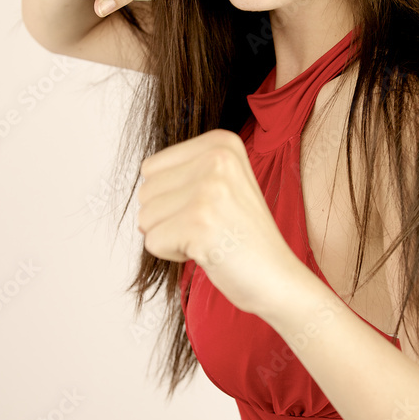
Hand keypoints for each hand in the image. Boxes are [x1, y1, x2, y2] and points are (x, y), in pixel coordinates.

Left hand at [137, 129, 300, 316]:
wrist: (277, 277)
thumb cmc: (242, 236)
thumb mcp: (222, 183)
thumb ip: (184, 172)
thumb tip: (141, 185)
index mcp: (222, 142)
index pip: (151, 168)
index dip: (170, 197)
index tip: (208, 208)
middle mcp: (217, 158)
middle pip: (145, 191)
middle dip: (167, 218)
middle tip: (208, 227)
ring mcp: (210, 189)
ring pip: (145, 217)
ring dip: (170, 236)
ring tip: (208, 238)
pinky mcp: (200, 223)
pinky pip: (152, 242)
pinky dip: (172, 254)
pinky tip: (206, 252)